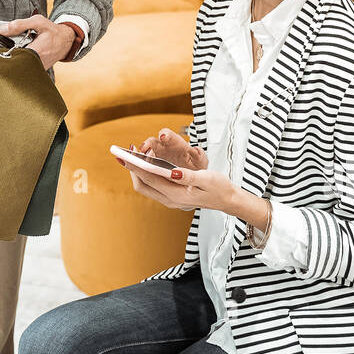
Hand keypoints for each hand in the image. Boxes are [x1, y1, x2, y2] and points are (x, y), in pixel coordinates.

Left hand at [0, 14, 74, 69]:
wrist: (66, 42)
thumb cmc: (52, 32)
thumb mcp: (38, 22)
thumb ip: (20, 24)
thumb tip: (3, 30)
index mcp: (34, 53)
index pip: (9, 58)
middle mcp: (33, 65)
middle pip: (8, 68)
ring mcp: (33, 70)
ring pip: (12, 70)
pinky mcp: (33, 71)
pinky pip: (17, 70)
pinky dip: (7, 65)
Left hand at [120, 161, 237, 213]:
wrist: (228, 200)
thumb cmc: (219, 188)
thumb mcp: (206, 179)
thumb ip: (188, 176)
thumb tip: (172, 171)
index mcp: (177, 195)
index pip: (150, 179)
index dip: (136, 166)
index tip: (127, 155)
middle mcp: (170, 200)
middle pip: (142, 185)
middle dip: (132, 169)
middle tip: (125, 153)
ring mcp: (170, 200)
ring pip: (145, 186)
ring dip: (137, 172)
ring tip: (132, 155)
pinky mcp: (172, 196)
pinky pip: (152, 186)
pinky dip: (146, 174)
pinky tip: (145, 163)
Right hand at [136, 127, 206, 170]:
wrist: (191, 177)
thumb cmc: (195, 166)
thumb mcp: (200, 162)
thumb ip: (199, 156)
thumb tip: (195, 150)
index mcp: (175, 143)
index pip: (167, 135)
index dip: (164, 135)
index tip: (163, 137)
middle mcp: (162, 148)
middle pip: (152, 142)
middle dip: (147, 144)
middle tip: (143, 149)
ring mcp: (154, 158)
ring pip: (144, 155)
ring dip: (139, 156)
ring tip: (136, 161)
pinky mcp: (150, 167)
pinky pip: (142, 166)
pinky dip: (138, 167)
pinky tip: (136, 171)